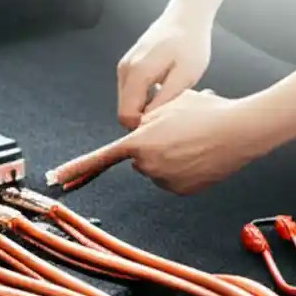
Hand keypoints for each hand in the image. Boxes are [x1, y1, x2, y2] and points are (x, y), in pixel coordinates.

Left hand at [49, 90, 277, 195]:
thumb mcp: (168, 105)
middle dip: (152, 146)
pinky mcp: (182, 191)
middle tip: (178, 130)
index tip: (56, 179)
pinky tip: (201, 155)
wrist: (240, 130)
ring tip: (194, 140)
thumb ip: (145, 120)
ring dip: (169, 157)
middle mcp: (148, 166)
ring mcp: (166, 181)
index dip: (76, 168)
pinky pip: (173, 179)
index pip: (101, 157)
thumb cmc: (206, 110)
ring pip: (158, 169)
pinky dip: (183, 170)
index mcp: (139, 142)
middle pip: (139, 158)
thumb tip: (141, 129)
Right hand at [116, 13, 212, 129]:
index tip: (166, 124)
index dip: (144, 126)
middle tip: (171, 113)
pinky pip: (131, 92)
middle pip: (124, 111)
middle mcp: (125, 70)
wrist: (186, 16)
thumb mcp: (185, 76)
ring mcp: (124, 67)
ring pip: (127, 103)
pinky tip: (164, 91)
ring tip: (170, 100)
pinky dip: (145, 98)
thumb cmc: (191, 43)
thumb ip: (165, 100)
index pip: (126, 115)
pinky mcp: (128, 66)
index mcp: (137, 73)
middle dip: (144, 119)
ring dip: (145, 108)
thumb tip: (149, 121)